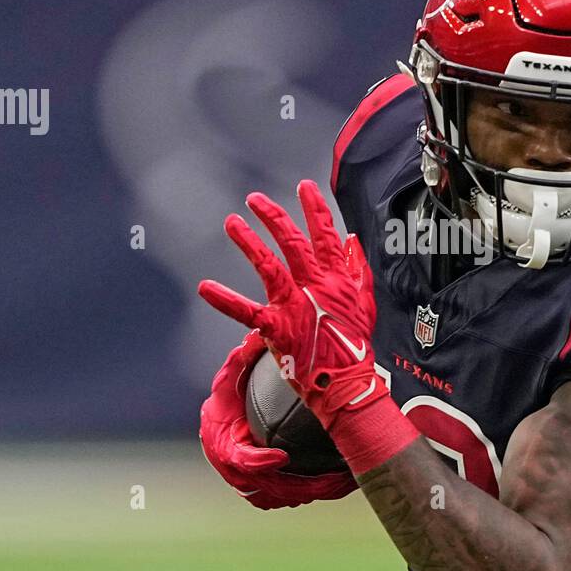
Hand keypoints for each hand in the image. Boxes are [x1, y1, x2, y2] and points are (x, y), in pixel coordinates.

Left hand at [198, 180, 388, 425]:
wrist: (347, 382)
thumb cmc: (355, 345)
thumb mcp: (365, 302)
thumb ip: (358, 270)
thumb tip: (352, 243)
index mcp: (335, 279)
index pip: (325, 235)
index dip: (315, 209)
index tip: (305, 188)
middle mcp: (314, 286)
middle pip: (292, 243)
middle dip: (273, 217)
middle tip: (255, 200)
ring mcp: (294, 305)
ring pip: (269, 266)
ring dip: (249, 243)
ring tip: (232, 223)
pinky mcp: (277, 327)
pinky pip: (247, 311)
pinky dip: (225, 300)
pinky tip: (206, 287)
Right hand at [199, 329, 357, 508]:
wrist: (220, 422)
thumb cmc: (228, 397)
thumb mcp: (231, 376)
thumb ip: (242, 358)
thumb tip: (257, 335)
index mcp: (223, 442)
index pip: (239, 459)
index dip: (258, 463)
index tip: (281, 456)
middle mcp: (235, 470)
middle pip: (270, 487)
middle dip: (303, 485)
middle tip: (334, 476)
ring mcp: (250, 485)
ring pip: (285, 496)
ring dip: (315, 490)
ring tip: (346, 479)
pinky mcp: (264, 492)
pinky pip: (291, 497)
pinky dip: (314, 491)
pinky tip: (342, 481)